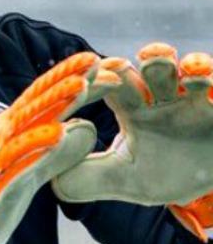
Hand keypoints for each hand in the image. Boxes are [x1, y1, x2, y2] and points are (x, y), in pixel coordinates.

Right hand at [0, 52, 105, 243]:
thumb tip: (86, 128)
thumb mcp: (34, 171)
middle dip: (65, 78)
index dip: (68, 78)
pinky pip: (18, 155)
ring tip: (81, 85)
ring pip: (28, 121)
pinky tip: (59, 132)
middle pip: (37, 101)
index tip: (100, 63)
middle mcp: (2, 133)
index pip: (43, 99)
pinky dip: (37, 142)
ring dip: (54, 102)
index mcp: (13, 130)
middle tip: (95, 61)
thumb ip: (59, 151)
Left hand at [52, 43, 212, 238]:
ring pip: (189, 70)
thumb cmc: (168, 173)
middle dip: (140, 64)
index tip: (83, 81)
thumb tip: (47, 176)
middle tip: (119, 67)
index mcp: (132, 107)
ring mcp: (199, 99)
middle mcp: (164, 97)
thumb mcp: (125, 179)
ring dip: (184, 64)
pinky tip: (203, 81)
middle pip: (147, 70)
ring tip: (175, 66)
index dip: (96, 81)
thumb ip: (86, 178)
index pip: (109, 85)